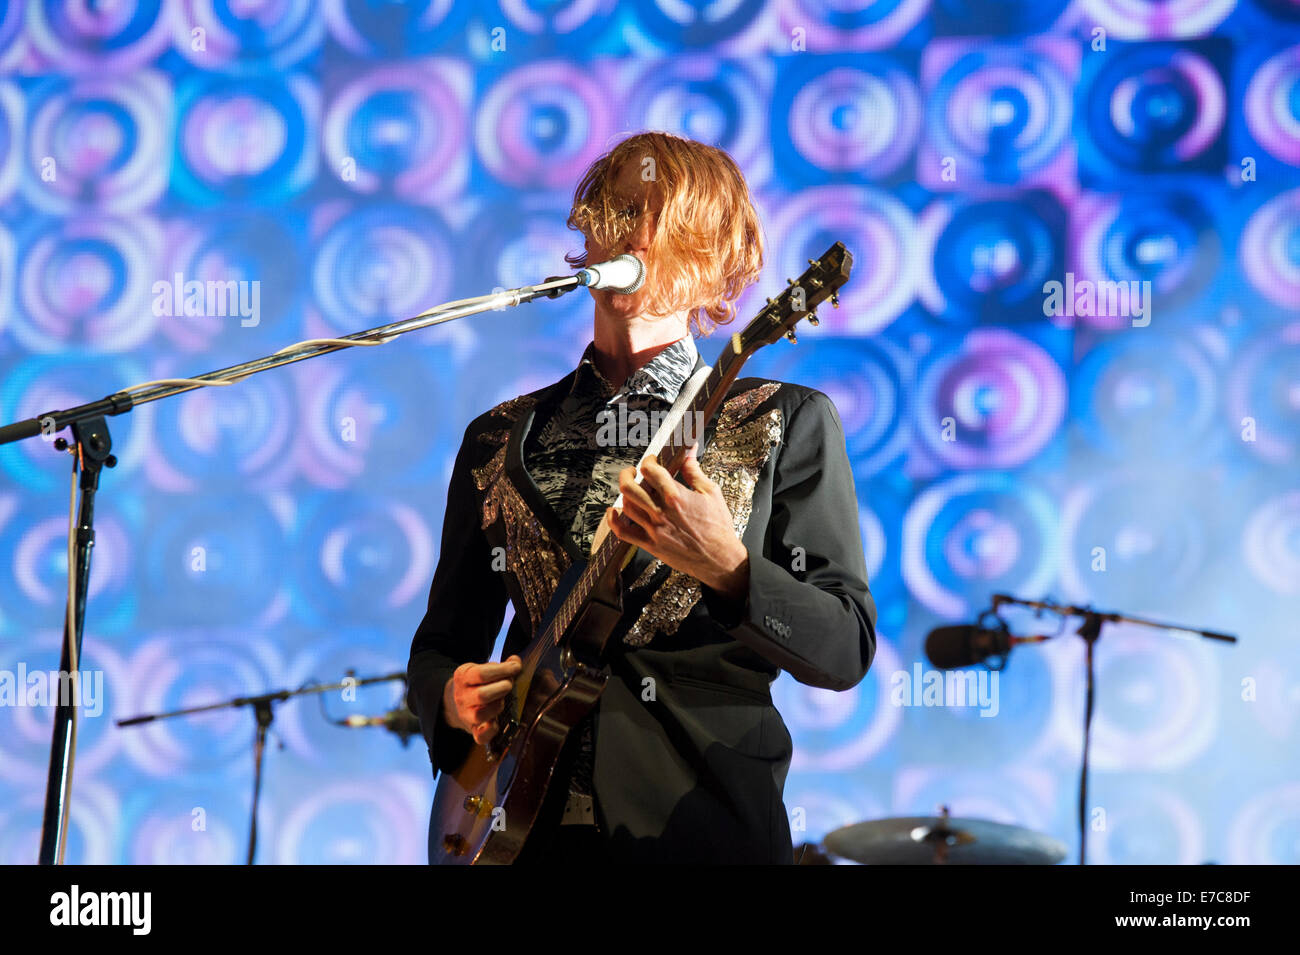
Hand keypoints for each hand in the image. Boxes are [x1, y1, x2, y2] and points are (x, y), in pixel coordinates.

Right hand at [442, 655, 522, 744]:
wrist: (455, 700)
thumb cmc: (476, 682)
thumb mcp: (481, 668)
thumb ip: (500, 666)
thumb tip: (516, 661)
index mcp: (462, 677)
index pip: (482, 674)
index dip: (503, 670)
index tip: (516, 667)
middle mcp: (461, 697)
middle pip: (481, 695)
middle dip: (502, 688)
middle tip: (510, 684)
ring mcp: (465, 715)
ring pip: (480, 715)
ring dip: (498, 706)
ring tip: (504, 699)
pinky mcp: (472, 730)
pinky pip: (480, 736)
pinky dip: (492, 730)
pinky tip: (498, 720)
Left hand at [605, 449, 749, 601]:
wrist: (720, 558)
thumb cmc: (718, 527)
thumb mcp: (711, 493)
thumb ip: (695, 471)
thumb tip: (688, 453)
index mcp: (676, 496)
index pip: (650, 471)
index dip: (648, 461)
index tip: (652, 461)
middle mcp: (662, 512)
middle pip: (630, 487)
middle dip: (627, 474)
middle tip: (632, 471)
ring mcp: (655, 529)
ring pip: (627, 507)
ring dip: (625, 494)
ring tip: (631, 489)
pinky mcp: (651, 545)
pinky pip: (624, 533)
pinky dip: (614, 521)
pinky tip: (613, 512)